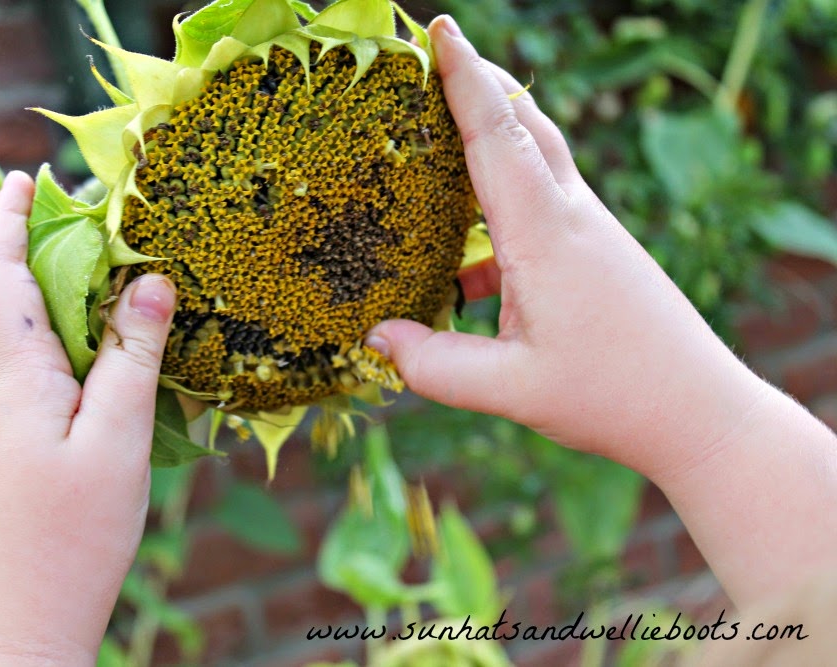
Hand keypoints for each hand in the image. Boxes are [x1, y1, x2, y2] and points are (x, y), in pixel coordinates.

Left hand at [0, 172, 176, 664]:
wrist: (23, 621)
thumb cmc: (73, 534)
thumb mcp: (118, 437)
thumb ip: (132, 355)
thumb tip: (149, 281)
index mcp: (12, 374)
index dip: (8, 219)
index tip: (28, 177)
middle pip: (9, 294)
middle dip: (43, 245)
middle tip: (98, 215)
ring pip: (25, 334)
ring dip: (60, 294)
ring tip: (116, 274)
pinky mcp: (10, 441)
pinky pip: (37, 370)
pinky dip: (69, 341)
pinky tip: (111, 352)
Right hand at [367, 16, 765, 477]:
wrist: (698, 411)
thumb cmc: (611, 396)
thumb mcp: (510, 388)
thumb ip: (435, 366)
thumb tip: (375, 339)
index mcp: (545, 234)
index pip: (497, 135)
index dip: (464, 79)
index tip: (439, 30)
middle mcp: (571, 217)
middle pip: (525, 124)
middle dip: (481, 84)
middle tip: (435, 59)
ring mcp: (589, 231)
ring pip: (536, 160)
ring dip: (492, 141)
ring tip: (439, 145)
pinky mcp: (596, 252)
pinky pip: (540, 209)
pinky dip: (499, 213)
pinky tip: (465, 270)